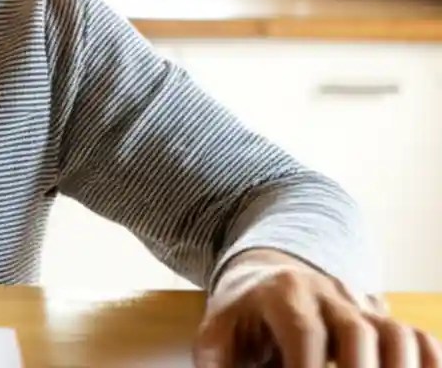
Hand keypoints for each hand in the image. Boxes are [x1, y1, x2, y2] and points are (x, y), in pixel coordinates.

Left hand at [195, 249, 440, 366]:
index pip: (304, 331)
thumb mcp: (215, 335)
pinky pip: (416, 336)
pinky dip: (425, 363)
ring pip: (395, 332)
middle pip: (358, 330)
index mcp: (282, 294)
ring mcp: (360, 304)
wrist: (264, 277)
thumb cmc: (240, 317)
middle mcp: (327, 293)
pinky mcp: (382, 317)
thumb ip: (215, 365)